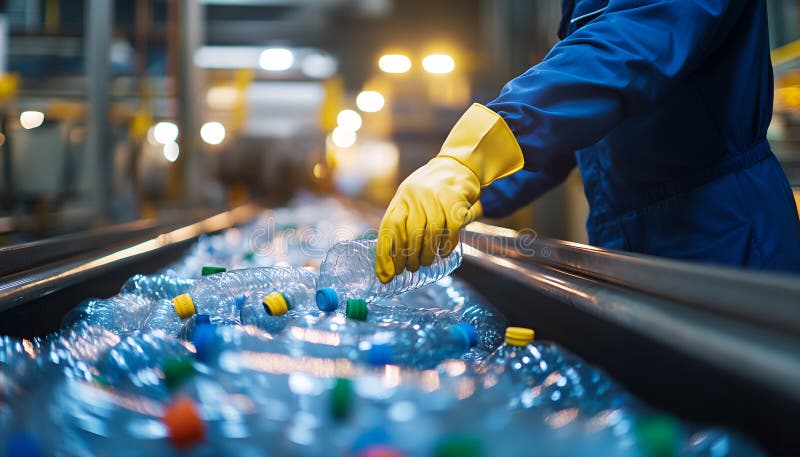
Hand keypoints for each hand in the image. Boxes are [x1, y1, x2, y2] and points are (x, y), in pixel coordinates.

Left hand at [376, 157, 479, 282]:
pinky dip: (446, 246)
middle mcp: (417, 195)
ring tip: (425, 262)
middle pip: (410, 233)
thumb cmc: (431, 190)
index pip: (389, 227)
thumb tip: (388, 261)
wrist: (458, 166)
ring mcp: (437, 197)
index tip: (387, 274)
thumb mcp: (410, 200)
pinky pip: (450, 230)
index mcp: (402, 197)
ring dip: (426, 254)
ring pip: (430, 233)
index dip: (386, 253)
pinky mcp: (456, 201)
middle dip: (408, 257)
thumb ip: (401, 223)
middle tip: (410, 269)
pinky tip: (442, 253)